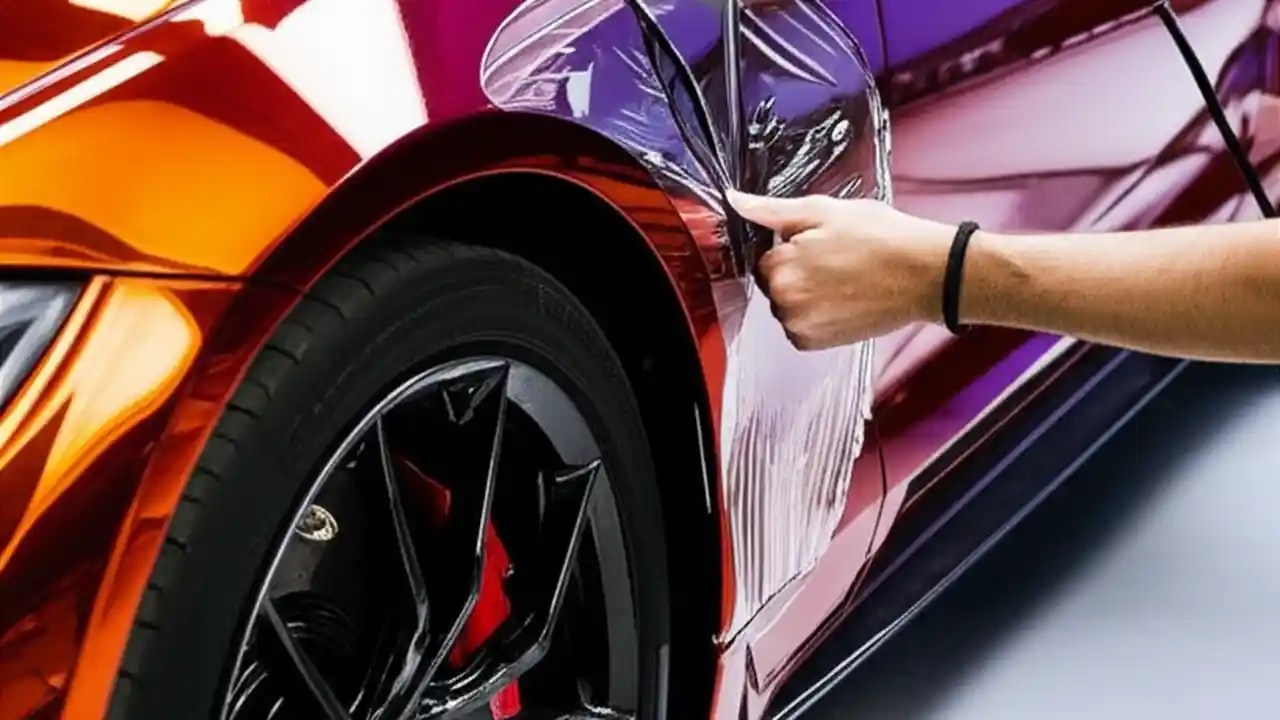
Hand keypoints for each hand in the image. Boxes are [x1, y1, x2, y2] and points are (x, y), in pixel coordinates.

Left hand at [727, 190, 955, 349]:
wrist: (925, 274)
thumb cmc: (882, 238)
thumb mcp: (824, 210)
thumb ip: (772, 210)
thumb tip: (734, 200)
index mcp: (781, 267)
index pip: (766, 258)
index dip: (793, 249)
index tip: (822, 246)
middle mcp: (785, 302)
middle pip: (774, 284)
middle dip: (797, 272)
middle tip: (836, 261)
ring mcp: (800, 326)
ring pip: (787, 306)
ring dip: (805, 296)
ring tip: (843, 281)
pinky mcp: (815, 344)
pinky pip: (800, 328)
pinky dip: (815, 317)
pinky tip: (843, 301)